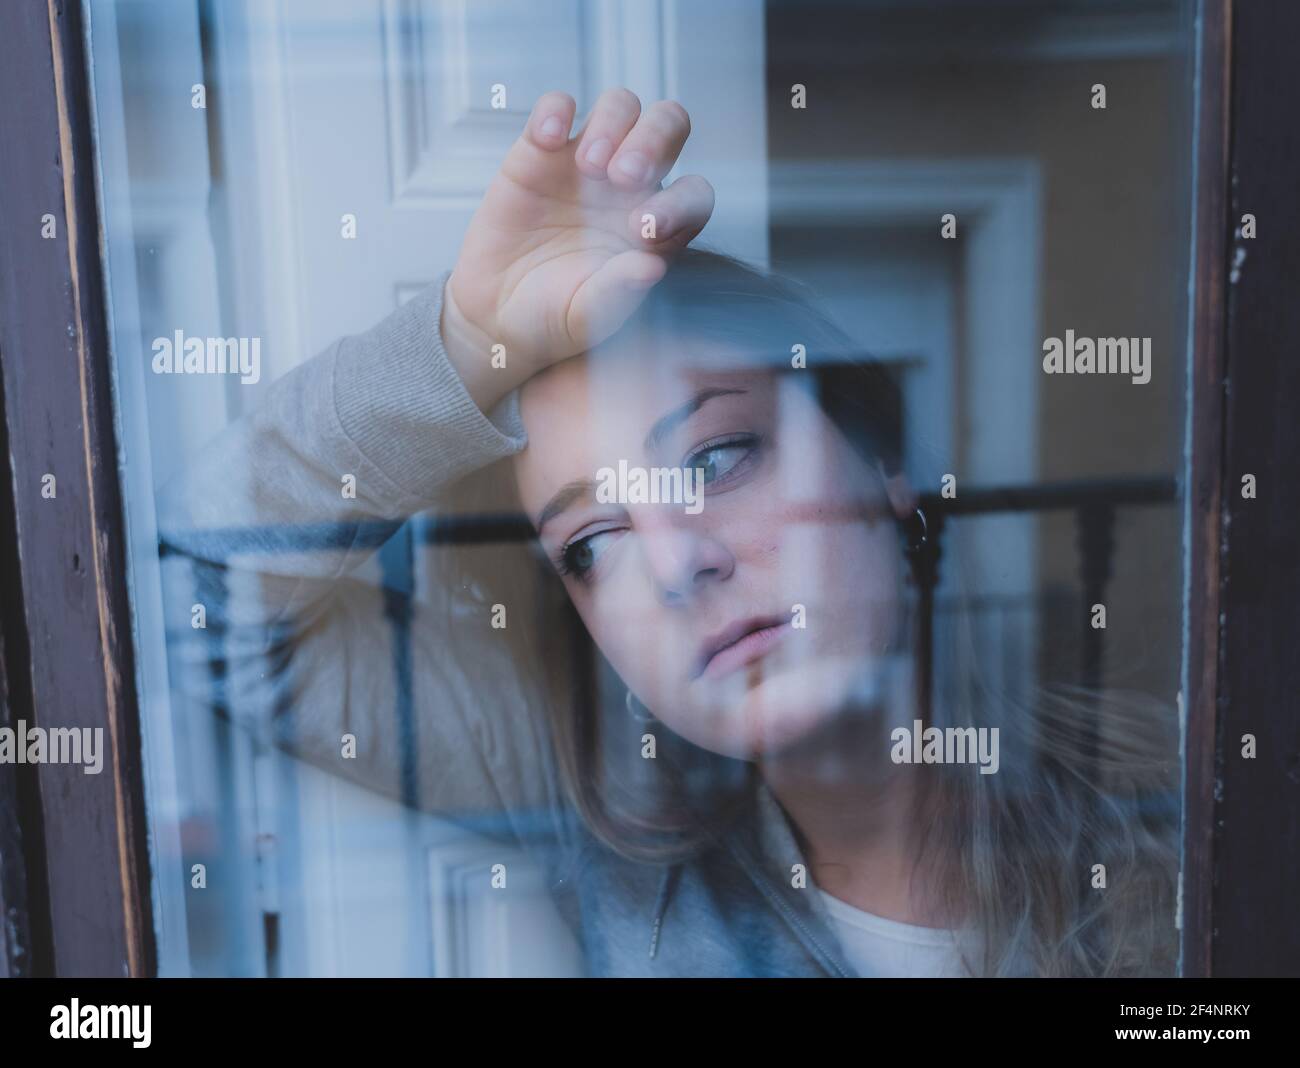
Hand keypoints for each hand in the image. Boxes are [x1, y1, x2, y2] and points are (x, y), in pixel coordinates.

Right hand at [441, 88, 714, 410]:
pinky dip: (555, 110)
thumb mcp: (587, 318)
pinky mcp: (540, 151)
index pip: (693, 194)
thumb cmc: (554, 317)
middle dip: (654, 140)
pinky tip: (550, 138)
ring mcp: (586, 163)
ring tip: (589, 165)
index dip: (682, 201)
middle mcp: (631, 187)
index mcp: (657, 226)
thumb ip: (619, 293)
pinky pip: (556, 107)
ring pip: (621, 106)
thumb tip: (651, 269)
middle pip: (667, 126)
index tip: (647, 226)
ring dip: (612, 125)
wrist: (496, 314)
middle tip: (624, 175)